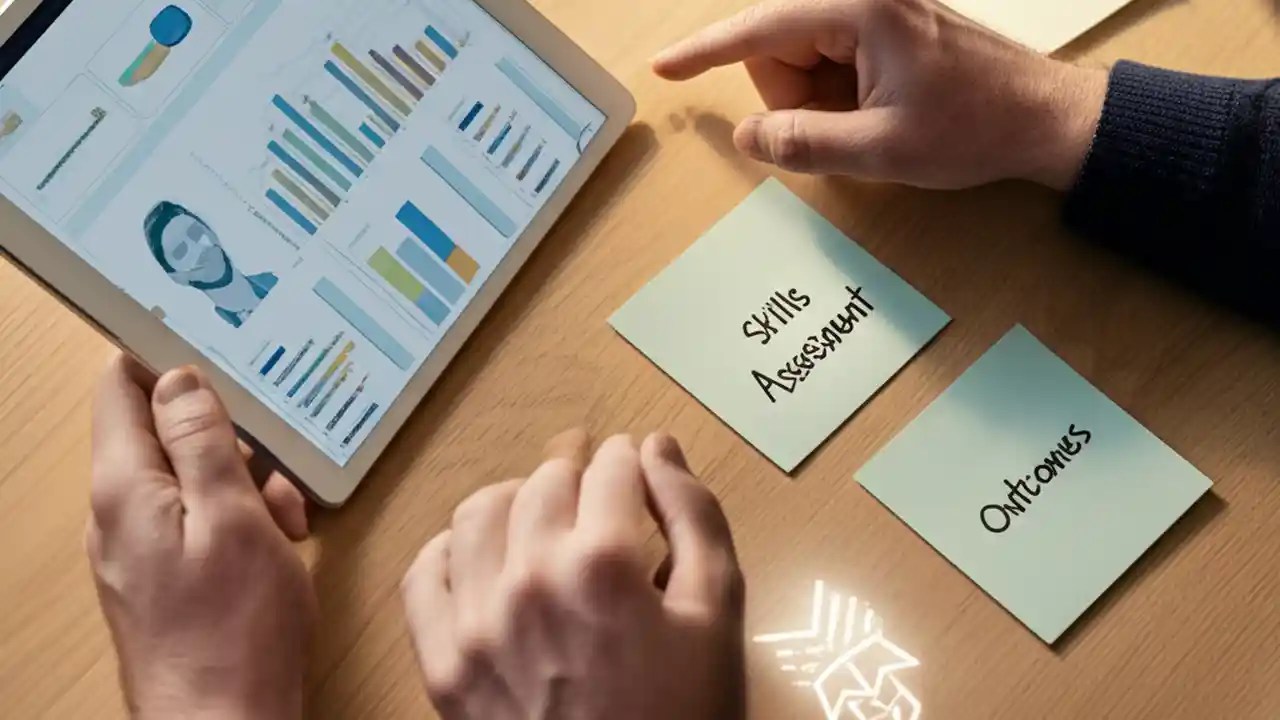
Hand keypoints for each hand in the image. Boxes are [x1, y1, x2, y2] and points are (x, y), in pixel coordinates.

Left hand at [88, 356, 316, 719]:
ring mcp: (138, 545)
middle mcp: (119, 512)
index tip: (215, 346)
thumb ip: (204, 441)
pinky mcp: (162, 573)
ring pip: (191, 477)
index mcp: (125, 488)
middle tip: (276, 463)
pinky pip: (198, 518)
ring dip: (244, 482)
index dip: (164, 357)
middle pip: (165, 432)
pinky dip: (240, 518)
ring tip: (286, 519)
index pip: (122, 387)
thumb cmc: (234, 630)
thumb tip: (182, 380)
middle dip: (229, 435)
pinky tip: (277, 543)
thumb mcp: (235, 517)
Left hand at [402, 431, 744, 719]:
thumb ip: (695, 519)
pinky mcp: (440, 663)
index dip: (629, 460)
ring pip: (479, 512)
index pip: (610, 468)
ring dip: (517, 498)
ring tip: (544, 514)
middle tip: (599, 491)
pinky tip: (482, 555)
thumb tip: (656, 446)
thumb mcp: (718, 616)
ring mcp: (474, 622)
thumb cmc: (683, 715)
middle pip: (546, 480)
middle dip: (580, 473)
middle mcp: (528, 579)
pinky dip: (449, 548)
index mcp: (602, 564)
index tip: (636, 471)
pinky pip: (424, 573)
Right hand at [654, 0, 1107, 189]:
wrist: (1047, 119)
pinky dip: (838, 93)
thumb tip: (748, 137)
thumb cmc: (976, 128)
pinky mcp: (892, 26)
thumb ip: (804, 143)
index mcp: (861, 11)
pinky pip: (834, 59)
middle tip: (842, 132)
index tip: (665, 70)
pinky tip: (878, 114)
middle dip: (791, 97)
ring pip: (804, 56)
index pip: (759, 28)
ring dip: (818, 100)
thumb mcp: (881, 151)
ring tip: (871, 125)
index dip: (707, 53)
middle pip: (780, 45)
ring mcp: (881, 10)